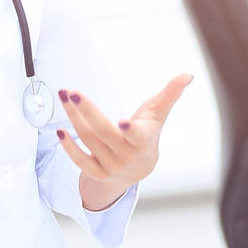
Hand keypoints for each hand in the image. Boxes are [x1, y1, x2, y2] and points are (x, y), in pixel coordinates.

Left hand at [56, 73, 192, 204]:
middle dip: (86, 111)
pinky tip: (60, 131)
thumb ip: (171, 93)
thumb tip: (187, 74)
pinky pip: (80, 161)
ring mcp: (111, 165)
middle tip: (71, 93)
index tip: (123, 122)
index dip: (131, 130)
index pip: (138, 136)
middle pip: (103, 132)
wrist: (139, 168)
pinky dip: (69, 147)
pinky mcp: (97, 173)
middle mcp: (127, 154)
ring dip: (73, 117)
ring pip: (88, 139)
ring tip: (64, 97)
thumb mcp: (159, 113)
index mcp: (144, 139)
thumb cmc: (147, 132)